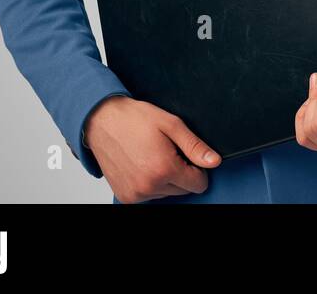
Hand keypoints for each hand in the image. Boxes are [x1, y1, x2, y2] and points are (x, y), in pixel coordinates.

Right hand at [84, 95, 221, 203]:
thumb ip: (195, 146)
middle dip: (181, 172)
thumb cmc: (135, 119)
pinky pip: (150, 196)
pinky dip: (151, 184)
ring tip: (153, 155)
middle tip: (167, 151)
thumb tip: (214, 162)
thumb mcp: (171, 125)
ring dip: (165, 179)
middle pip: (183, 190)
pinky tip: (143, 165)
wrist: (102, 121)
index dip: (197, 168)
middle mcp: (149, 187)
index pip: (198, 184)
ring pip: (167, 194)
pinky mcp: (125, 197)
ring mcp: (135, 194)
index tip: (186, 154)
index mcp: (163, 169)